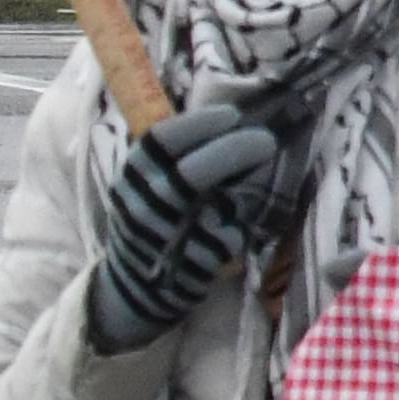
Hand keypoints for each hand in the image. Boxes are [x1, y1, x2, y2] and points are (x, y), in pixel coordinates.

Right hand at [86, 96, 284, 352]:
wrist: (138, 284)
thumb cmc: (155, 216)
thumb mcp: (149, 182)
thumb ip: (178, 154)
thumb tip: (233, 117)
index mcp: (132, 177)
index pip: (161, 140)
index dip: (201, 123)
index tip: (232, 114)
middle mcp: (146, 206)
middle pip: (194, 173)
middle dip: (237, 150)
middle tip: (266, 140)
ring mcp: (172, 236)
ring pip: (219, 202)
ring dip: (249, 180)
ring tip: (264, 165)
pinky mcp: (198, 260)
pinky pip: (233, 230)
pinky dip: (244, 217)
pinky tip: (244, 212)